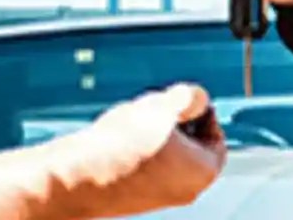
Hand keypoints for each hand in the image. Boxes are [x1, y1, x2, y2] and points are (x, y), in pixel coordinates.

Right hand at [42, 83, 226, 218]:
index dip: (203, 113)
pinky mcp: (135, 196)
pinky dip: (139, 148)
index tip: (184, 100)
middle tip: (159, 107)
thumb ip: (190, 97)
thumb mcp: (164, 106)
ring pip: (169, 155)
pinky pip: (147, 167)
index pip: (217, 137)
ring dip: (156, 133)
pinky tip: (120, 136)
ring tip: (136, 119)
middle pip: (193, 147)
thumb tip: (198, 98)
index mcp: (203, 172)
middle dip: (178, 122)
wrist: (75, 177)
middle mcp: (186, 190)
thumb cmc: (122, 145)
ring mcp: (160, 196)